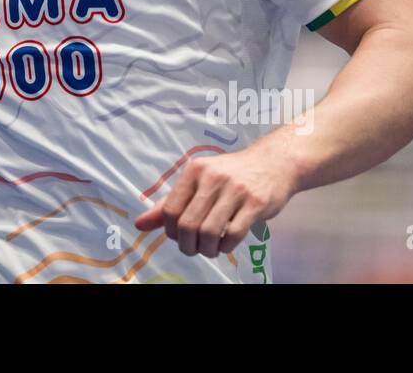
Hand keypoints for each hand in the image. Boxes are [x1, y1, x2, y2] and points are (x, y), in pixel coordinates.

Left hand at [133, 146, 295, 256]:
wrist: (273, 163)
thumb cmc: (230, 174)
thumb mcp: (198, 181)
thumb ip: (169, 203)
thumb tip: (139, 224)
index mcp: (194, 171)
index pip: (170, 210)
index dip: (170, 231)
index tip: (178, 236)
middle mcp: (213, 178)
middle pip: (188, 224)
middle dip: (187, 245)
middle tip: (193, 248)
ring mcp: (235, 190)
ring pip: (210, 232)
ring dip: (207, 249)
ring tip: (209, 249)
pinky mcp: (255, 203)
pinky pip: (234, 234)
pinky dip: (226, 247)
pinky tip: (225, 244)